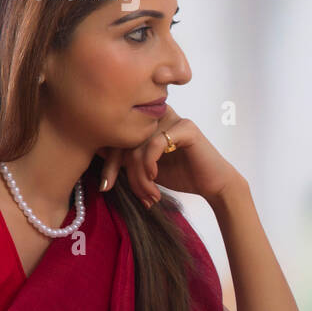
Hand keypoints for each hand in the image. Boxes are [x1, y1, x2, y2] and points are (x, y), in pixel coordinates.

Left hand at [97, 105, 239, 206]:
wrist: (213, 184)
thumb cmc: (181, 175)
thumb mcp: (146, 169)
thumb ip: (127, 159)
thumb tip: (97, 152)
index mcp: (149, 123)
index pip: (118, 136)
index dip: (109, 162)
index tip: (106, 186)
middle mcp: (159, 116)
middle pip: (124, 139)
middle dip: (120, 171)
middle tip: (121, 193)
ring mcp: (174, 119)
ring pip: (139, 146)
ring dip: (140, 176)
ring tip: (148, 194)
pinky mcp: (186, 128)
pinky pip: (156, 144)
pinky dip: (151, 164)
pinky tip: (155, 177)